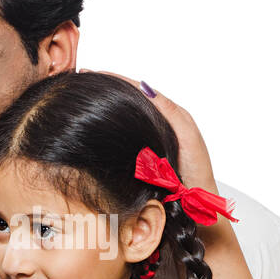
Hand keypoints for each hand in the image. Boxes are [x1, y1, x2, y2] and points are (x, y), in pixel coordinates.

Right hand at [80, 69, 217, 192]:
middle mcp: (156, 124)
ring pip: (123, 117)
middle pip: (128, 99)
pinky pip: (120, 137)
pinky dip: (107, 128)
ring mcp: (146, 140)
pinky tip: (93, 125)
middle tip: (82, 79)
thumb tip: (145, 87)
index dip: (116, 80)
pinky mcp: (138, 158)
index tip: (93, 73)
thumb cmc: (197, 173)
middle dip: (105, 88)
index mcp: (169, 115)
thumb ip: (170, 112)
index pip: (139, 89)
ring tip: (82, 95)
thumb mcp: (187, 136)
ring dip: (103, 106)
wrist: (197, 205)